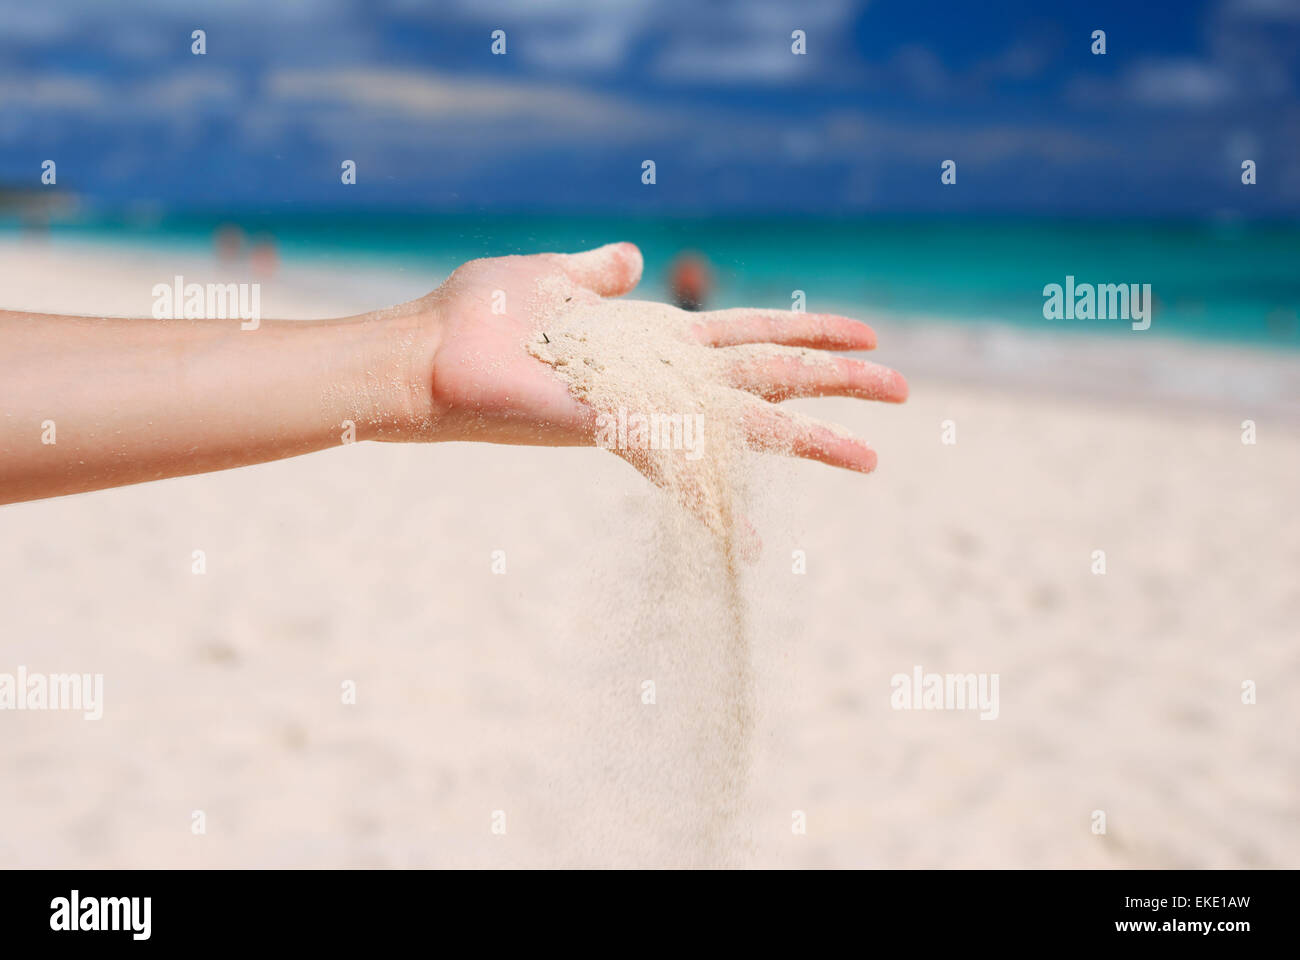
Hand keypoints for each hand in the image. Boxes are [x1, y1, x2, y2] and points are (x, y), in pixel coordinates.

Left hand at [403, 242, 906, 463]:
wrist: (424, 354)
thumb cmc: (480, 317)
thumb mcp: (552, 277)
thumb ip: (599, 272)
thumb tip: (633, 257)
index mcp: (654, 339)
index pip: (749, 333)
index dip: (809, 332)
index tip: (866, 333)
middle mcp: (661, 377)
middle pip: (767, 377)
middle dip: (836, 383)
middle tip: (903, 390)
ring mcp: (644, 408)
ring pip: (744, 423)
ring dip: (808, 438)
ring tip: (870, 455)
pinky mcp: (615, 432)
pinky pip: (677, 473)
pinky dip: (718, 507)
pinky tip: (756, 541)